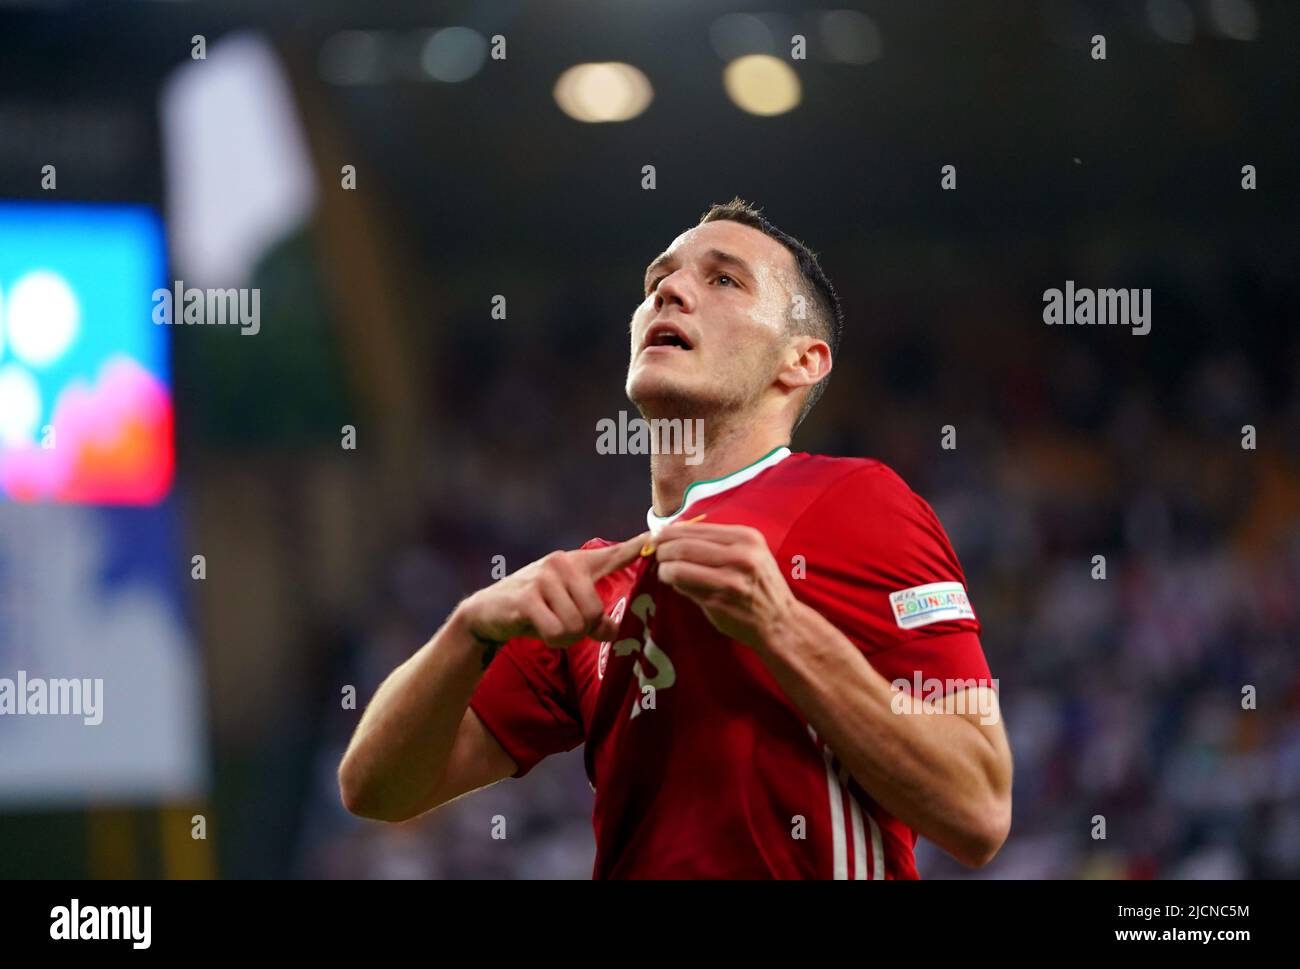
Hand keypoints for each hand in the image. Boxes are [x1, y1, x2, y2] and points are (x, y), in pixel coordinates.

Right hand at [458, 533, 648, 647]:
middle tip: (562, 626)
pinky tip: (538, 630)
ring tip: (548, 626)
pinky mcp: (527, 597)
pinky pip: (557, 631)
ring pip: (577, 624)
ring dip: (565, 637)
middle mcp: (562, 564)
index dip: (637, 547)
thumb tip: (615, 631)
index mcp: (577, 564)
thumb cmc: (534, 610)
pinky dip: (551, 640)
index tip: (658, 535)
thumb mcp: (567, 611)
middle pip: (596, 611)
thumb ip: (593, 618)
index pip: (613, 554)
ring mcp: (543, 578)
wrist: (487, 613)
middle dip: (582, 630)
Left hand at [652, 521, 798, 650]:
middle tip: (655, 554)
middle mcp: (740, 555)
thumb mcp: (749, 553)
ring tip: (663, 570)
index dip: (670, 532)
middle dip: (662, 549)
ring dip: (663, 568)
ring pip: (678, 566)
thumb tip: (674, 535)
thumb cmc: (760, 585)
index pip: (695, 528)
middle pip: (683, 545)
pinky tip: (676, 585)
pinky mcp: (719, 602)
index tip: (658, 536)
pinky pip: (684, 588)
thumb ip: (716, 543)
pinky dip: (674, 584)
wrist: (780, 622)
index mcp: (746, 537)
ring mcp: (730, 580)